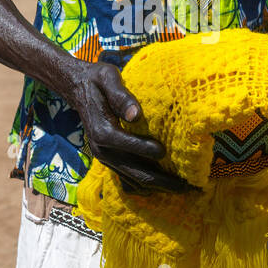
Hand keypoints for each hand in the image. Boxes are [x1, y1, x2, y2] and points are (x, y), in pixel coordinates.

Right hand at [63, 60, 190, 194]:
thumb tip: (136, 114)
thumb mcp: (108, 78)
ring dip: (159, 187)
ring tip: (183, 188)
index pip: (129, 147)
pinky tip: (165, 185)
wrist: (78, 88)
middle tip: (189, 187)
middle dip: (163, 182)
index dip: (149, 151)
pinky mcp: (110, 160)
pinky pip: (129, 180)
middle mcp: (102, 150)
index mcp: (102, 132)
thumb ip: (122, 96)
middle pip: (136, 174)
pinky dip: (147, 185)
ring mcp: (106, 158)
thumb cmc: (98, 80)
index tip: (168, 151)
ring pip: (135, 182)